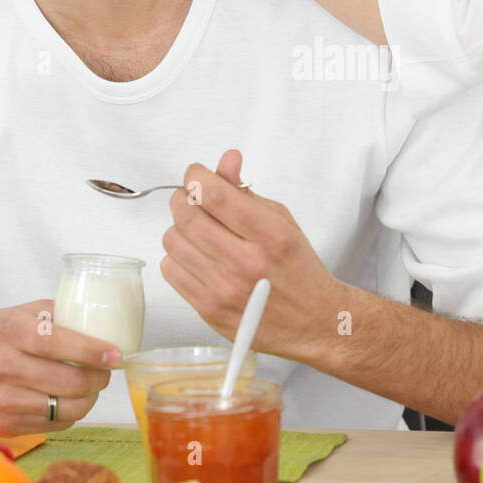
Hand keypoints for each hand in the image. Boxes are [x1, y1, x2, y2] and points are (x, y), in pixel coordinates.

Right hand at [0, 301, 121, 435]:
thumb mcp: (16, 314)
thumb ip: (55, 314)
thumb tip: (98, 324)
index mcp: (10, 332)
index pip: (59, 343)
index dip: (94, 351)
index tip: (115, 355)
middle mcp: (3, 367)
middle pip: (70, 381)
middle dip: (98, 378)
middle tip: (105, 371)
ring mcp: (2, 401)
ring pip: (65, 408)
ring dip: (88, 399)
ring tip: (90, 387)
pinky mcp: (3, 426)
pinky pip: (52, 425)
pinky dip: (69, 414)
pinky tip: (68, 401)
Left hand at [160, 151, 341, 357]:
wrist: (313, 321)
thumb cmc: (299, 271)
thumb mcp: (282, 221)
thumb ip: (247, 192)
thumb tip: (226, 162)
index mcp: (270, 235)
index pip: (215, 195)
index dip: (196, 176)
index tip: (196, 173)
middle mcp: (246, 262)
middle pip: (187, 215)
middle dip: (184, 197)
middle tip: (193, 198)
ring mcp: (225, 288)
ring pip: (173, 240)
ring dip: (180, 228)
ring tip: (198, 231)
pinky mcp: (209, 309)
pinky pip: (170, 270)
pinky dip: (178, 257)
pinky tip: (198, 257)